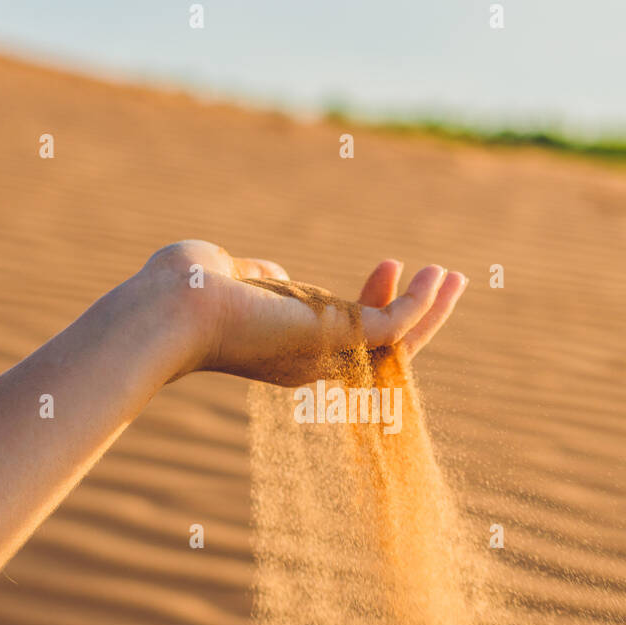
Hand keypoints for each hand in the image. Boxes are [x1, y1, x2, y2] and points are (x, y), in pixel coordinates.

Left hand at [129, 240, 466, 385]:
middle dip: (420, 315)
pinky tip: (438, 276)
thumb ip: (258, 279)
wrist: (170, 310)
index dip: (376, 302)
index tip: (388, 265)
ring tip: (455, 278)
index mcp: (290, 347)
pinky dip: (423, 305)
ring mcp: (327, 353)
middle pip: (384, 347)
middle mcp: (313, 359)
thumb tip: (269, 274)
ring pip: (398, 341)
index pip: (350, 334)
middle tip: (447, 281)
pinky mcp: (338, 338)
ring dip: (432, 310)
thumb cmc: (184, 293)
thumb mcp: (232, 279)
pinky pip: (397, 329)